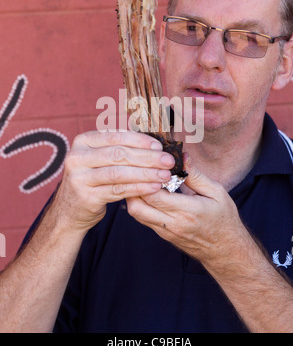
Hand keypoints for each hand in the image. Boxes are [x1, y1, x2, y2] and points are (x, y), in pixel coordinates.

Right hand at [51, 130, 174, 232]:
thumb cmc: (93, 179)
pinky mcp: (86, 197)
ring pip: (119, 173)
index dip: (139, 140)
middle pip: (118, 154)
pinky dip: (139, 188)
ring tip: (164, 175)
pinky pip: (118, 190)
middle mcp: (77, 157)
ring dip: (146, 173)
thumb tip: (154, 143)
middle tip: (168, 161)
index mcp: (82, 141)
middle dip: (147, 157)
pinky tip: (154, 187)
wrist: (70, 209)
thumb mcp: (98, 158)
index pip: (115, 136)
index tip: (159, 146)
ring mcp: (79, 178)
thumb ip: (119, 147)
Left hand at [126, 155, 245, 269]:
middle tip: (141, 170)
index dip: (148, 178)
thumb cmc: (224, 219)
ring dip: (134, 195)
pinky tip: (147, 191)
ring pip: (136, 213)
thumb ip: (196, 175)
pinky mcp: (162, 235)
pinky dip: (140, 203)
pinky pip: (142, 218)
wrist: (226, 251)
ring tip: (143, 178)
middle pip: (137, 206)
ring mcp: (165, 231)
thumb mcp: (216, 192)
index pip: (154, 195)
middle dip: (134, 186)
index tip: (153, 165)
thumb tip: (182, 156)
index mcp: (187, 211)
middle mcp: (172, 224)